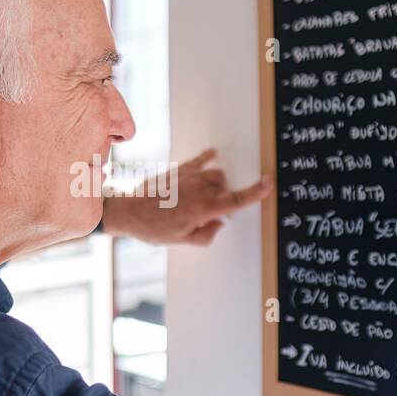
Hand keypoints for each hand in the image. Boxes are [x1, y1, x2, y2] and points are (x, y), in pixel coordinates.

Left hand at [100, 149, 272, 245]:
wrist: (127, 210)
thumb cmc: (152, 228)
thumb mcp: (181, 240)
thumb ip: (206, 234)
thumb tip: (219, 223)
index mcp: (204, 209)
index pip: (236, 200)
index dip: (256, 192)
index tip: (269, 182)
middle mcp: (200, 189)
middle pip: (226, 187)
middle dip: (224, 198)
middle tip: (209, 213)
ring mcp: (190, 176)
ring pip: (216, 174)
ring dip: (216, 184)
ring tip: (203, 197)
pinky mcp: (179, 169)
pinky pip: (200, 159)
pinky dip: (208, 158)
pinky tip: (212, 155)